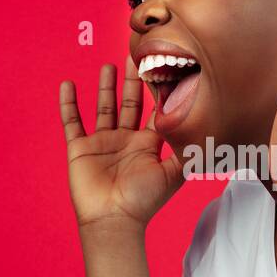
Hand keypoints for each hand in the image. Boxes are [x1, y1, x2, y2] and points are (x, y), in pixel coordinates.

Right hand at [58, 56, 184, 231]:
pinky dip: (68, 104)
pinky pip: (72, 122)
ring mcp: (102, 142)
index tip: (162, 66)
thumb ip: (189, 151)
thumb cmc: (144, 200)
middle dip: (132, 81)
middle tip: (135, 56)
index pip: (152, 110)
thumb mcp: (173, 174)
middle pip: (129, 103)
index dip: (157, 90)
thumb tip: (208, 129)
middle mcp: (125, 139)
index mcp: (146, 143)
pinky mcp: (80, 148)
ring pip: (103, 107)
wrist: (114, 220)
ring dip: (105, 87)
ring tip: (108, 66)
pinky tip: (68, 84)